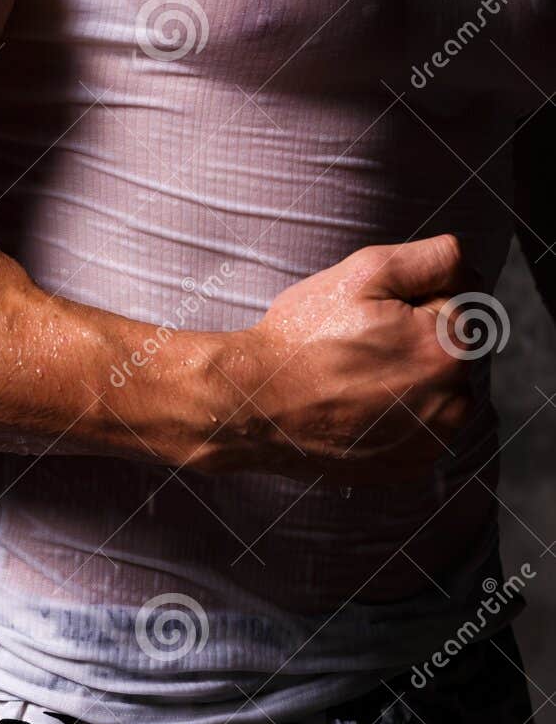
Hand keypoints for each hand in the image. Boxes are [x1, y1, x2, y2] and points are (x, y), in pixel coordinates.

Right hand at [223, 234, 475, 484]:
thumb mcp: (365, 272)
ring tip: (355, 374)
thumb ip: (433, 258)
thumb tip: (468, 266)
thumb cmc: (304, 337)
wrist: (257, 404)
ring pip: (437, 386)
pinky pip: (420, 423)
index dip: (411, 297)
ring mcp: (433, 439)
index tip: (370, 312)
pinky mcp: (413, 464)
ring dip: (409, 374)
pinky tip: (357, 403)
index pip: (457, 302)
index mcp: (448, 349)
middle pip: (448, 346)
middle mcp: (454, 402)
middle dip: (414, 335)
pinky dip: (398, 411)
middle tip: (357, 342)